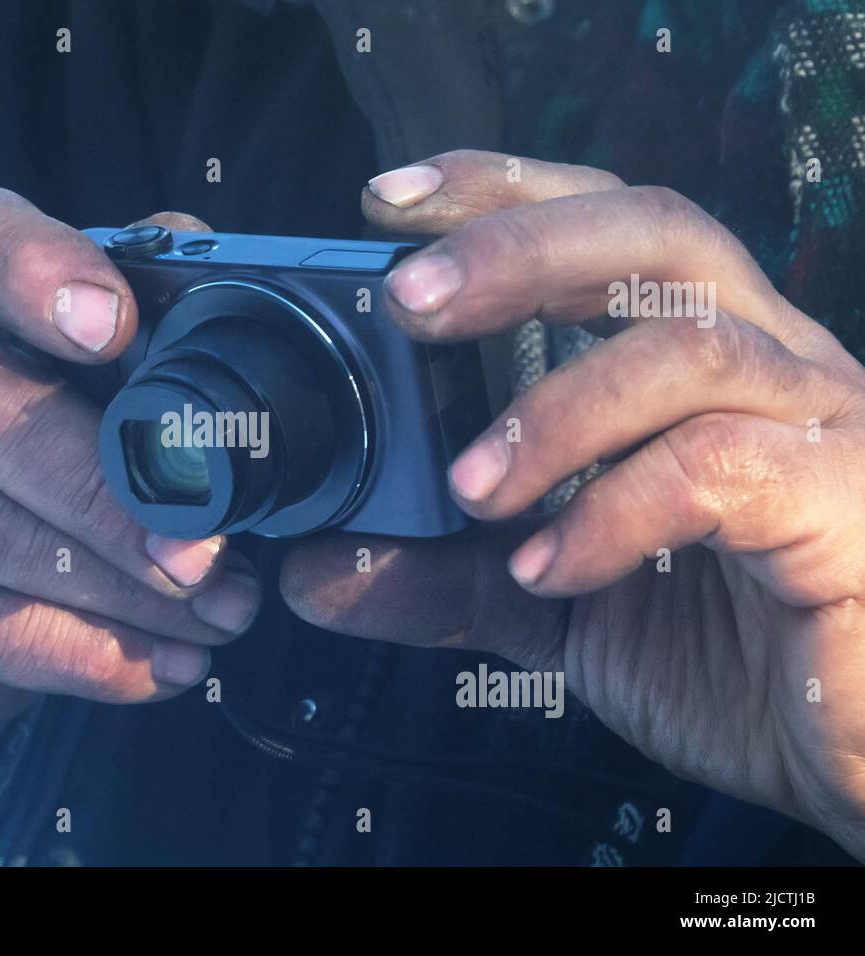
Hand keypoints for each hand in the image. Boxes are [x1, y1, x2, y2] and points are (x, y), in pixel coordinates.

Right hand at [0, 187, 258, 826]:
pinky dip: (80, 656)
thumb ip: (140, 288)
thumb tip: (231, 299)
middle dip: (105, 493)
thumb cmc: (20, 389)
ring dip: (118, 591)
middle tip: (206, 548)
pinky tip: (163, 663)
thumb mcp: (64, 322)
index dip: (34, 277)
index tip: (116, 325)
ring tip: (220, 611)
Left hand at [280, 151, 864, 858]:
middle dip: (516, 249)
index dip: (500, 195)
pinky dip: (615, 510)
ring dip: (553, 411)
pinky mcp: (845, 504)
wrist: (854, 756)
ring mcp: (820, 427)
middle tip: (406, 301)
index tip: (388, 203)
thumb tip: (311, 567)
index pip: (604, 224)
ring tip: (470, 488)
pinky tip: (549, 567)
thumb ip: (442, 575)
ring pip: (687, 345)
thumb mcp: (555, 606)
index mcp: (699, 360)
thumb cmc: (730, 659)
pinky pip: (722, 468)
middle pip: (652, 233)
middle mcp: (769, 364)